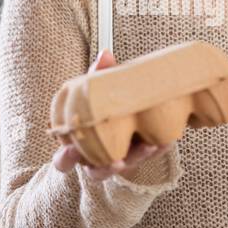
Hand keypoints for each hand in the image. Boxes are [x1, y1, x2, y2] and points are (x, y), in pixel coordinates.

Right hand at [51, 48, 170, 179]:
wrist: (120, 120)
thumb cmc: (98, 108)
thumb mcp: (93, 93)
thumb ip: (96, 77)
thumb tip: (105, 55)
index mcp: (76, 149)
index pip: (63, 161)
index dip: (65, 158)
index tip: (70, 150)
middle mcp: (95, 162)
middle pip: (95, 173)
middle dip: (103, 167)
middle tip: (114, 160)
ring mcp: (118, 162)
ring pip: (127, 167)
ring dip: (136, 157)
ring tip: (149, 146)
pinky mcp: (138, 157)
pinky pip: (147, 156)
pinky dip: (156, 147)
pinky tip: (165, 139)